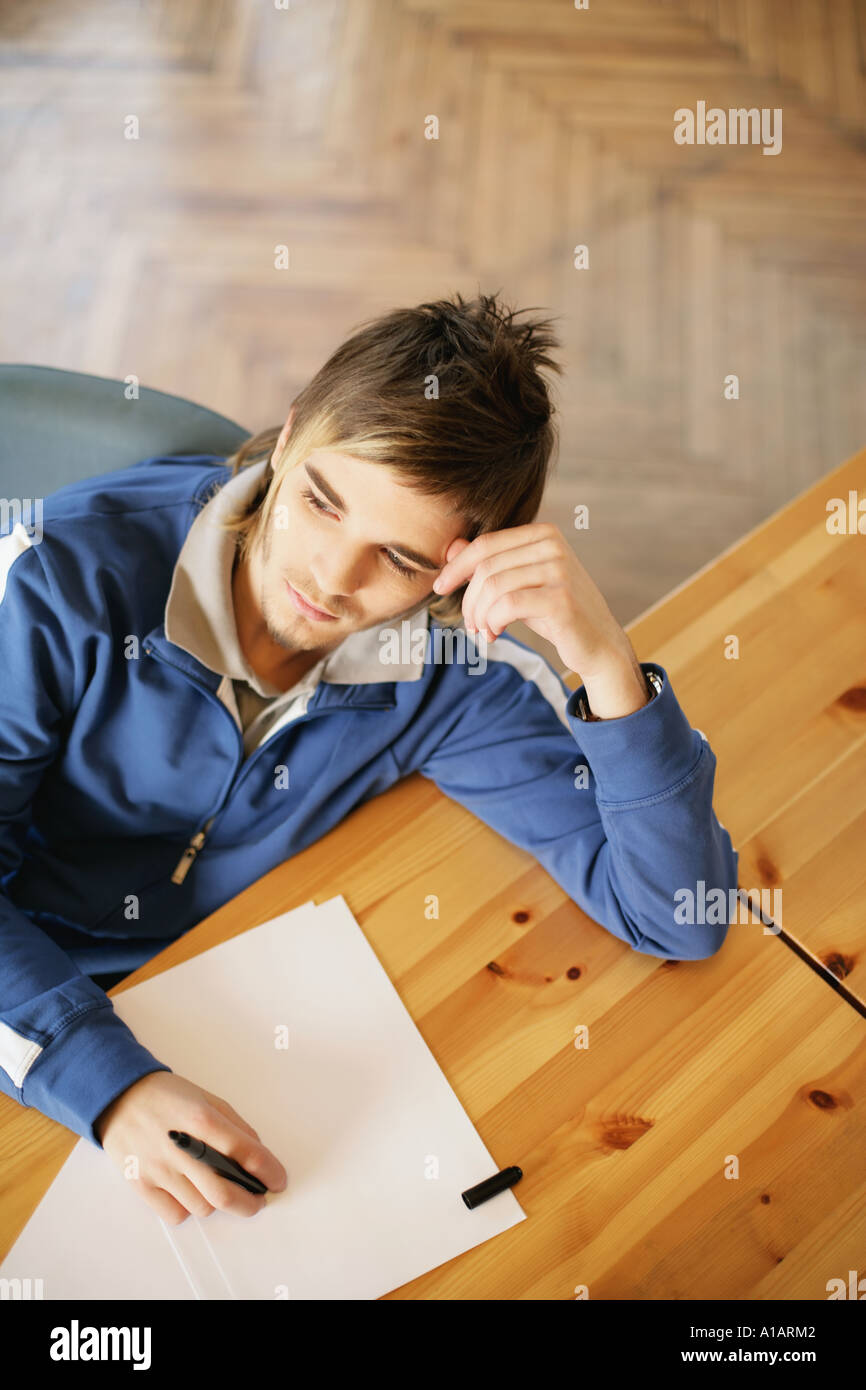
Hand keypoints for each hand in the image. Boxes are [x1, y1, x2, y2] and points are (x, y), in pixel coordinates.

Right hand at [94, 1071, 287, 1224]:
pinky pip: (175, 1215)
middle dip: (250, 1203)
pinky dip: (189, 1209)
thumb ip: (235, 1125)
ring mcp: (159, 1169)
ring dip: (217, 1202)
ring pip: (202, 1207)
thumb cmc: (167, 1096)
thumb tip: (257, 1153)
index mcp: (201, 1119)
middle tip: (257, 1200)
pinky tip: (190, 1191)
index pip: (246, 1153)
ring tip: (216, 1186)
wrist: (119, 1096)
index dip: (269, 1171)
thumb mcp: (207, 1098)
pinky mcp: (141, 1184)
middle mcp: (181, 1148)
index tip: (278, 1181)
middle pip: (224, 1194)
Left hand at [432, 523, 641, 683]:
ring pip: (493, 586)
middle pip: (486, 567)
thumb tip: (450, 547)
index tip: (439, 587)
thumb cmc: (556, 614)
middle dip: (469, 599)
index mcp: (544, 534)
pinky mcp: (561, 599)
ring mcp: (560, 570)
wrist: (598, 644)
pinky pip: (508, 605)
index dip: (457, 567)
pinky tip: (495, 633)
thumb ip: (490, 565)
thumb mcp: (519, 585)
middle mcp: (553, 545)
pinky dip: (493, 622)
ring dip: (479, 614)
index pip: (486, 545)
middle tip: (470, 624)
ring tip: (483, 631)